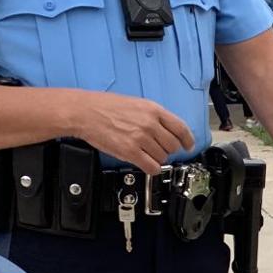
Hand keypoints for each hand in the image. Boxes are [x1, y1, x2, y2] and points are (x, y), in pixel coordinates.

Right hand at [77, 91, 195, 174]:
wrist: (85, 112)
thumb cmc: (105, 106)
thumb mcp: (136, 104)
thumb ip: (153, 116)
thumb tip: (166, 129)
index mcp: (153, 110)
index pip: (180, 128)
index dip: (187, 140)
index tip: (188, 145)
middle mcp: (150, 124)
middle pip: (173, 146)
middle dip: (167, 150)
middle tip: (158, 149)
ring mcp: (141, 138)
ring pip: (162, 157)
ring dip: (156, 158)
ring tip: (145, 153)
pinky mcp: (130, 152)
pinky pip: (151, 167)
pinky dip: (151, 168)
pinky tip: (146, 164)